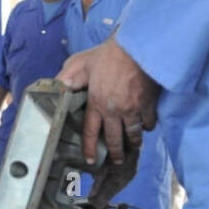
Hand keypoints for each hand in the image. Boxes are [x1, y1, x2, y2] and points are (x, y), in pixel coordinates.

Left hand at [56, 36, 158, 165]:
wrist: (138, 48)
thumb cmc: (109, 55)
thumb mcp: (83, 63)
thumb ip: (69, 77)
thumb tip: (58, 87)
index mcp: (97, 103)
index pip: (90, 131)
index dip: (89, 148)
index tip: (91, 160)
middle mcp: (114, 111)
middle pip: (114, 139)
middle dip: (115, 152)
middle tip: (116, 160)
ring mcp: (133, 110)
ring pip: (134, 134)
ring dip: (133, 143)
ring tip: (133, 147)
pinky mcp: (149, 105)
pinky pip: (150, 122)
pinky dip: (148, 126)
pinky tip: (147, 126)